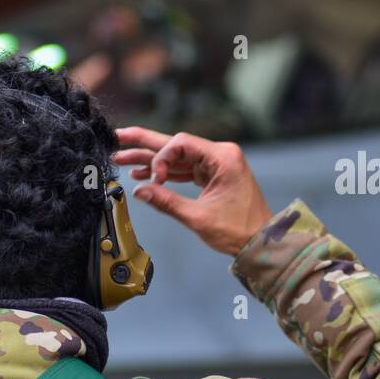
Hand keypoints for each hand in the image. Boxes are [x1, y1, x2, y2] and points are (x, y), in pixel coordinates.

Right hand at [113, 127, 271, 255]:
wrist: (260, 241)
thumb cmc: (239, 229)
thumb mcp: (198, 217)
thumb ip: (166, 202)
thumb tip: (140, 191)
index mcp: (222, 157)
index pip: (181, 143)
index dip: (161, 159)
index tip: (154, 181)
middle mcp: (220, 155)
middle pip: (175, 145)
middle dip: (146, 143)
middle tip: (119, 137)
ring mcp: (216, 164)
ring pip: (177, 157)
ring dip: (151, 160)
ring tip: (123, 159)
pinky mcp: (212, 175)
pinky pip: (184, 169)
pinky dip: (165, 173)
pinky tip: (144, 174)